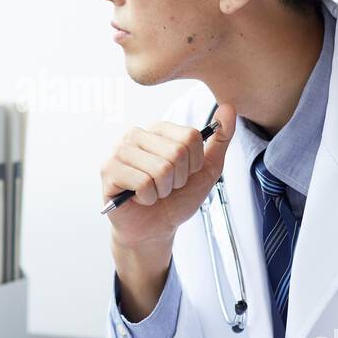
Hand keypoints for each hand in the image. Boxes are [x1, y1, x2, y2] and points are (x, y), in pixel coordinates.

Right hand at [101, 103, 236, 250]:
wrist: (155, 230)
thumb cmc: (177, 198)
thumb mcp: (207, 169)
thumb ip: (220, 139)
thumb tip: (229, 108)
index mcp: (159, 130)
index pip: (191, 137)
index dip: (194, 164)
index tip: (183, 175)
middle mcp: (136, 135)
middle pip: (176, 153)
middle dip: (178, 180)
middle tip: (166, 187)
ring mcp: (119, 151)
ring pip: (160, 169)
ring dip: (163, 191)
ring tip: (153, 193)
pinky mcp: (109, 171)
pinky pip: (142, 183)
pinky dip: (148, 198)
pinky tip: (139, 198)